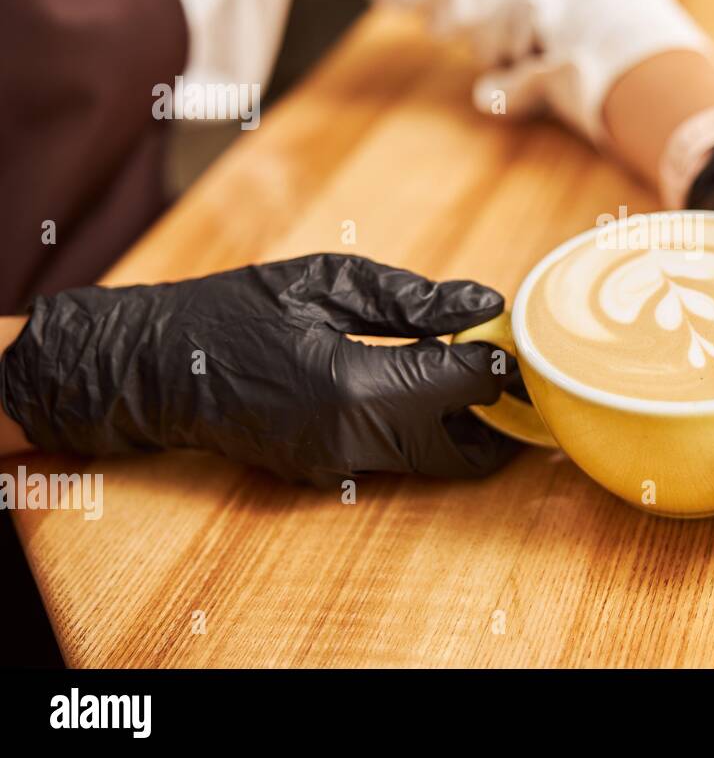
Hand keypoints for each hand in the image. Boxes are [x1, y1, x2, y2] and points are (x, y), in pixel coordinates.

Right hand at [0, 254, 515, 485]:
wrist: (153, 367)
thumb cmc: (235, 310)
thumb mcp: (326, 281)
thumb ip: (412, 297)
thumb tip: (484, 301)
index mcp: (355, 385)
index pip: (463, 384)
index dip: (500, 360)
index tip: (514, 333)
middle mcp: (353, 440)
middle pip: (464, 446)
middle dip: (498, 412)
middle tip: (508, 367)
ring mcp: (337, 467)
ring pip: (434, 461)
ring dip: (465, 426)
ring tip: (471, 372)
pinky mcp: (325, 477)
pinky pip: (397, 460)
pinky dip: (423, 431)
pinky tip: (419, 387)